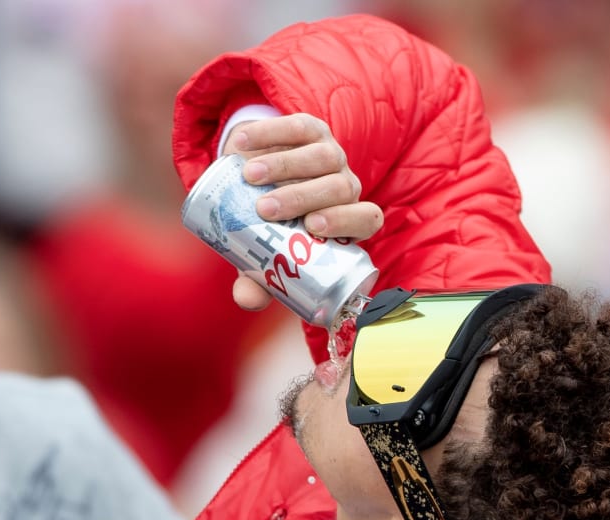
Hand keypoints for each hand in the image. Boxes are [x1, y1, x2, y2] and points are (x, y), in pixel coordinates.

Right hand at [221, 113, 384, 310]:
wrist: (257, 180)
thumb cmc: (269, 228)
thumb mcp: (263, 253)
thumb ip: (258, 278)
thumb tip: (247, 301)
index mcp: (347, 220)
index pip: (366, 219)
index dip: (346, 221)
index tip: (314, 227)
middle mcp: (346, 186)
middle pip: (341, 188)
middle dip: (304, 197)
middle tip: (266, 208)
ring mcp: (332, 155)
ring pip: (321, 157)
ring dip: (285, 165)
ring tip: (249, 177)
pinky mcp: (312, 129)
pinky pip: (297, 127)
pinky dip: (270, 133)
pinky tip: (243, 144)